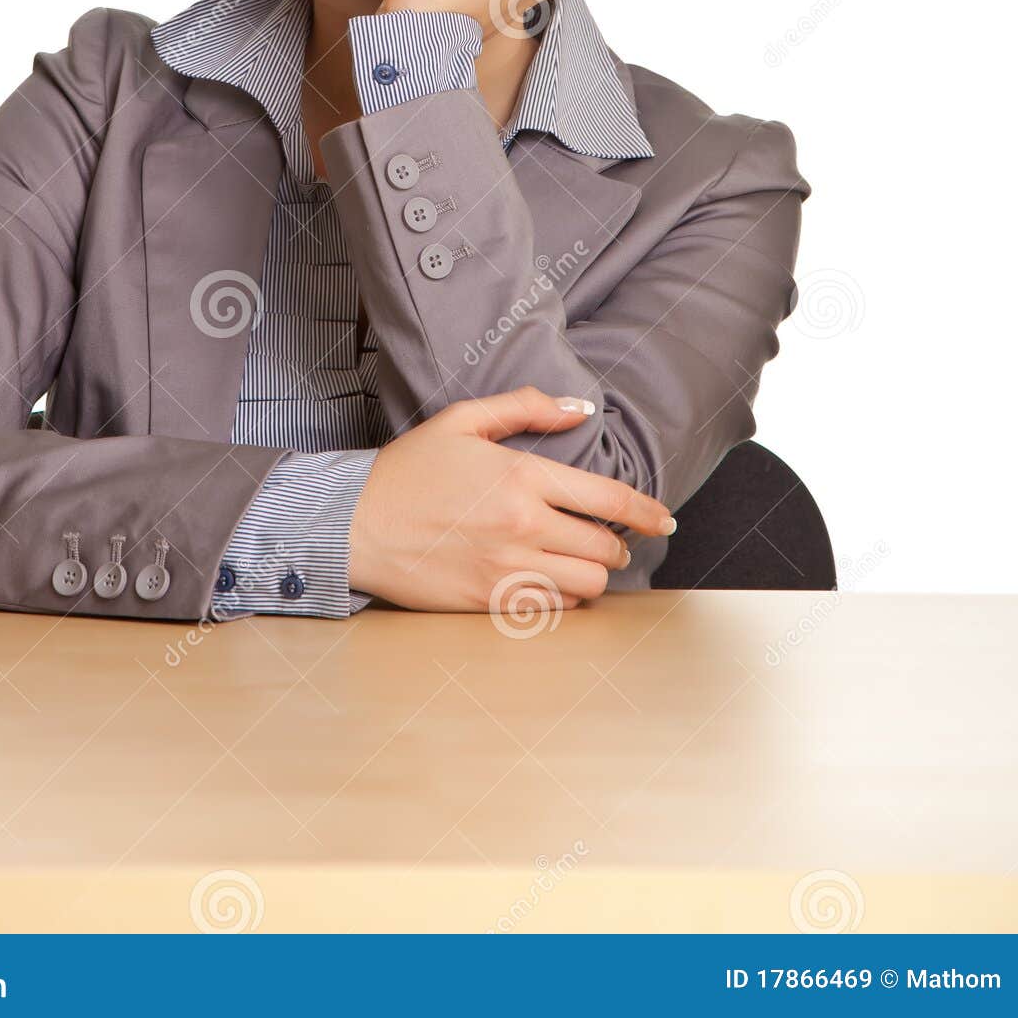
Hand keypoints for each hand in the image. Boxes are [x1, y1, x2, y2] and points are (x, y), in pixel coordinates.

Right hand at [349, 385, 676, 611]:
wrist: (353, 523)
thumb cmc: (407, 470)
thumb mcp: (462, 420)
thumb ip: (525, 408)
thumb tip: (579, 409)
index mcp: (521, 477)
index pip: (609, 500)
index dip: (647, 512)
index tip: (664, 519)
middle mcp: (522, 526)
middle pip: (605, 549)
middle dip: (615, 544)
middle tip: (605, 538)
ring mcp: (506, 569)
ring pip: (587, 586)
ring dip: (593, 575)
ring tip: (579, 563)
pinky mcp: (488, 602)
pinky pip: (552, 609)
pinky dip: (563, 599)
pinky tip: (551, 584)